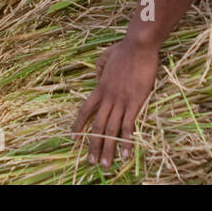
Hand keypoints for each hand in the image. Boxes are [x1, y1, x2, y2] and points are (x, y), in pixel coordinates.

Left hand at [71, 36, 159, 167]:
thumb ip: (99, 67)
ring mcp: (120, 101)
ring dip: (107, 148)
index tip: (73, 138)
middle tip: (91, 162)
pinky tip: (125, 153)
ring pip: (110, 129)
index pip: (85, 110)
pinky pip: (128, 125)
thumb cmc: (124, 49)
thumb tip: (97, 75)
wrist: (138, 46)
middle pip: (97, 126)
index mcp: (99, 87)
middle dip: (93, 145)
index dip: (78, 125)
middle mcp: (107, 97)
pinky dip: (125, 141)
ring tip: (105, 164)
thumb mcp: (105, 56)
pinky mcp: (135, 102)